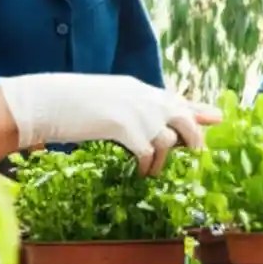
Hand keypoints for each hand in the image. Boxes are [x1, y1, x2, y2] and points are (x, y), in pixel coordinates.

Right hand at [0, 74, 220, 174]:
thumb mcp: (105, 98)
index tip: (218, 117)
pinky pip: (148, 154)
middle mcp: (143, 98)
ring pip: (168, 141)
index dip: (197, 110)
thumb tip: (142, 126)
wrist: (45, 101)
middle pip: (184, 118)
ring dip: (162, 161)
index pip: (176, 99)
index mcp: (138, 89)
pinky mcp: (125, 128)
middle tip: (196, 154)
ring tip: (152, 171)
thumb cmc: (67, 102)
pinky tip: (140, 174)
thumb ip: (128, 108)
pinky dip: (146, 167)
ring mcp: (136, 112)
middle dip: (193, 138)